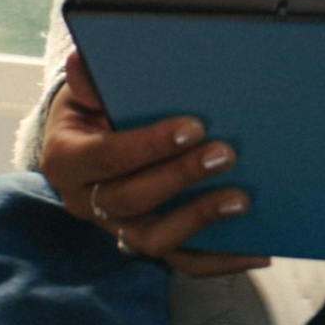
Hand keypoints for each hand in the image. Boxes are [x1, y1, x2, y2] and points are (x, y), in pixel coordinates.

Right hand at [41, 52, 268, 275]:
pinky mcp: (145, 242)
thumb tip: (82, 62)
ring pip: (153, 239)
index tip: (192, 127)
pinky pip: (180, 261)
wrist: (84, 143)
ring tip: (241, 200)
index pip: (107, 157)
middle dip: (181, 177)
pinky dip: (218, 261)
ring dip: (199, 219)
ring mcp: (116, 228)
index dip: (148, 145)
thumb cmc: (91, 112)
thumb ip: (88, 82)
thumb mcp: (83, 92)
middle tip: (225, 154)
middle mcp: (86, 202)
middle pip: (131, 200)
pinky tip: (256, 251)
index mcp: (68, 161)